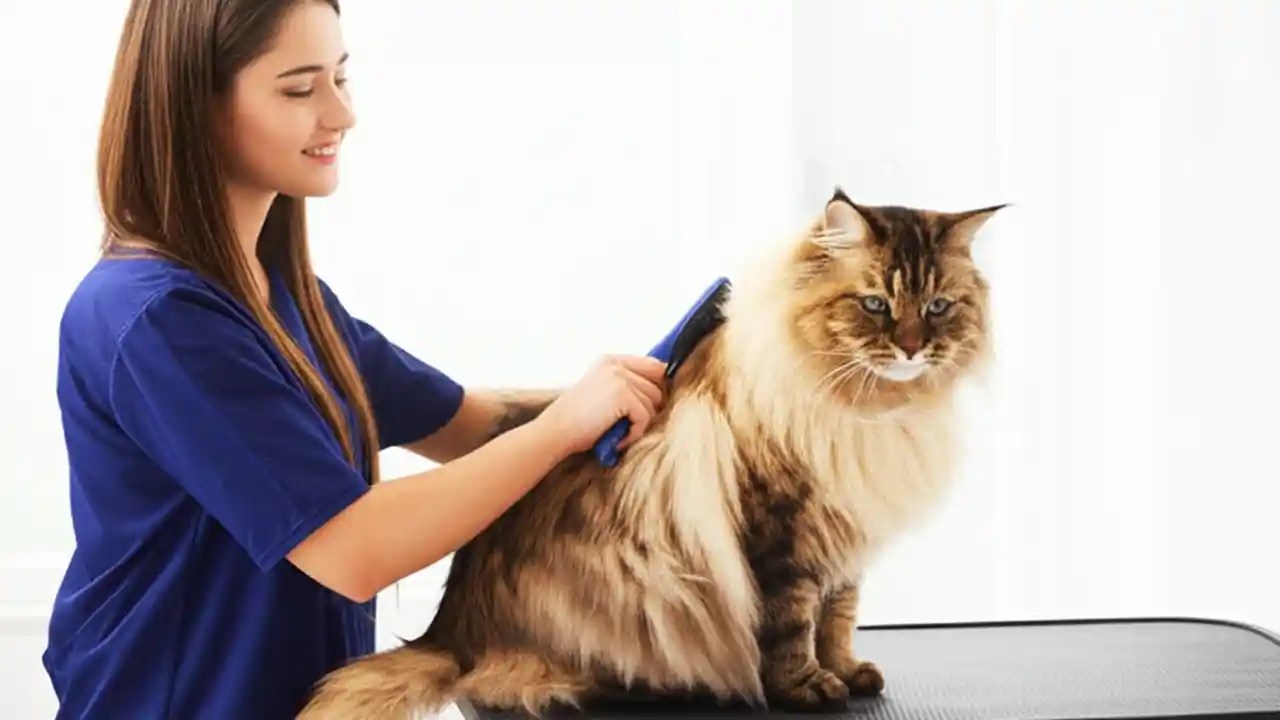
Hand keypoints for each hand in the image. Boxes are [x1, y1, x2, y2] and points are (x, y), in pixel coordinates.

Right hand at [536, 355, 667, 455]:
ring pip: (654, 402)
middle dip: (652, 407)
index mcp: (610, 361)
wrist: (555, 432)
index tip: (654, 406)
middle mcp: (616, 365)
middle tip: (634, 425)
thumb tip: (661, 394)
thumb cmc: (577, 421)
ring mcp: (619, 377)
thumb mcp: (602, 393)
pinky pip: (645, 417)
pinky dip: (635, 433)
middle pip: (658, 383)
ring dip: (642, 423)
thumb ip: (626, 386)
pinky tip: (619, 440)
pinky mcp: (622, 394)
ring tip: (622, 433)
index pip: (653, 365)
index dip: (659, 386)